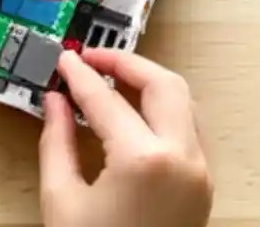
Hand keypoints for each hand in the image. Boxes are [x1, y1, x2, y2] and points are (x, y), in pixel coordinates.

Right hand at [39, 49, 211, 226]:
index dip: (80, 75)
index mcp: (142, 160)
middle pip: (162, 84)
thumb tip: (55, 102)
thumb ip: (57, 144)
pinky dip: (166, 111)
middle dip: (126, 63)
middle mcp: (181, 158)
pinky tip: (138, 112)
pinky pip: (189, 130)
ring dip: (151, 83)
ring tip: (114, 79)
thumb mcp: (62, 202)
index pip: (106, 100)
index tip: (66, 60)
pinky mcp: (203, 185)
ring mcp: (199, 172)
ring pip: (184, 102)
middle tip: (93, 59)